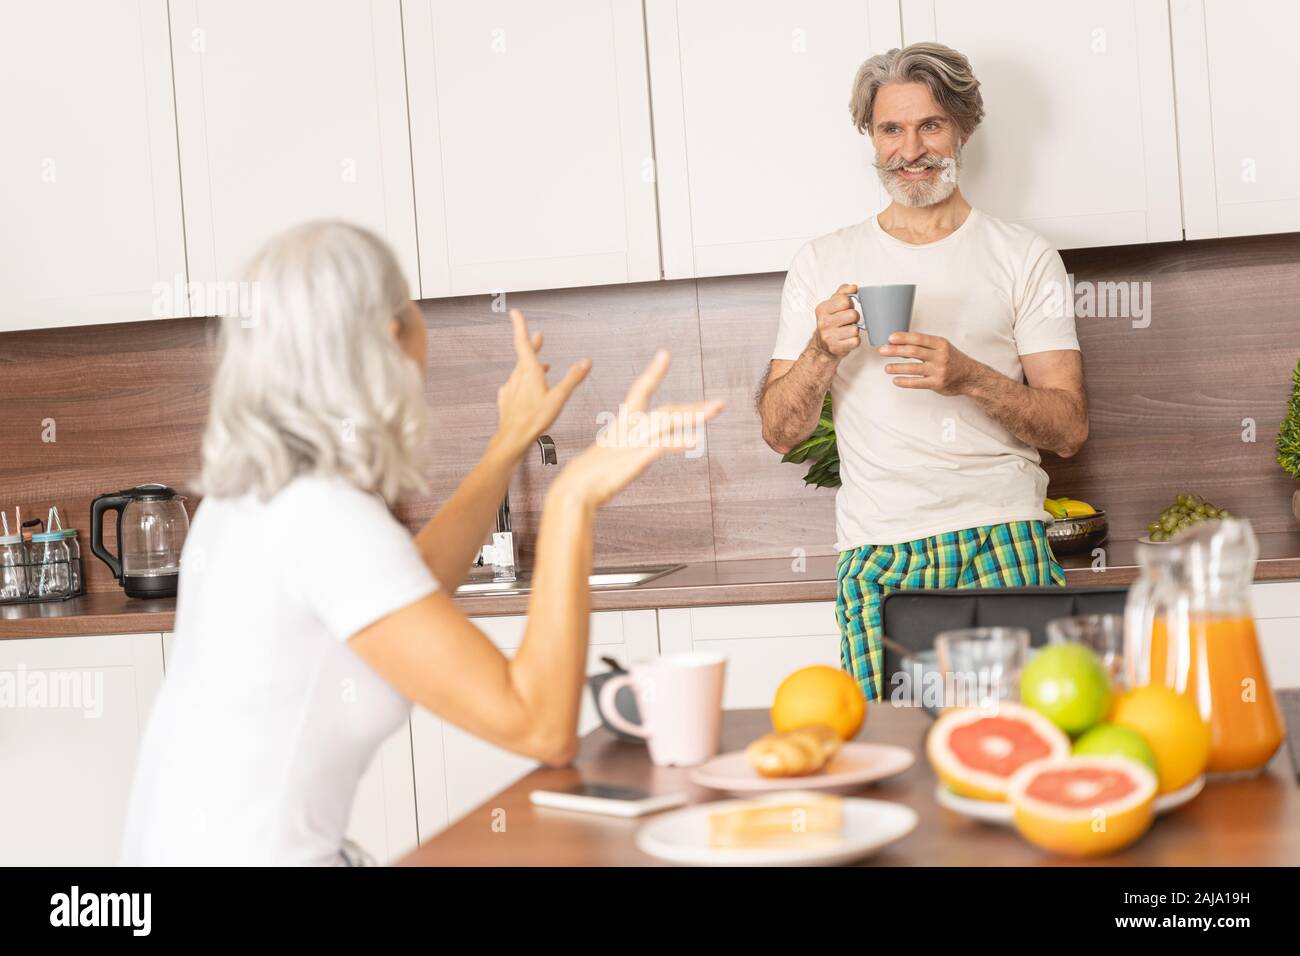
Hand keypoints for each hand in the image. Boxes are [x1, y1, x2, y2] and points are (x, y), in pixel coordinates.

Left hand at [495, 309, 590, 456]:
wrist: (512, 439)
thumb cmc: (535, 419)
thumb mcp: (559, 398)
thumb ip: (573, 379)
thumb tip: (587, 361)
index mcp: (529, 372)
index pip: (523, 343)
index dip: (520, 326)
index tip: (515, 312)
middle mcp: (517, 377)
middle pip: (523, 356)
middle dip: (532, 344)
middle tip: (539, 335)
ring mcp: (510, 389)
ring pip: (520, 371)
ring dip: (530, 365)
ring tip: (543, 365)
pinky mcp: (507, 400)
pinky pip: (515, 385)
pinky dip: (524, 382)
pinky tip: (527, 389)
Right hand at [550, 350, 723, 507]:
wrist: (574, 489)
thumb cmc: (588, 478)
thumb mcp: (609, 458)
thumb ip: (625, 451)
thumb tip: (636, 453)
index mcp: (621, 424)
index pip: (640, 391)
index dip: (653, 373)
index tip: (665, 354)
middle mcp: (629, 427)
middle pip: (667, 410)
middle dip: (694, 407)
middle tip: (721, 404)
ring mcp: (633, 441)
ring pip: (669, 420)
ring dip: (695, 414)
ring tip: (718, 409)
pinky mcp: (635, 458)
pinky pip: (661, 446)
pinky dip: (678, 442)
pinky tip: (695, 440)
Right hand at [810, 284, 861, 358]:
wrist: (822, 347)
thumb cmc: (830, 324)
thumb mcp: (832, 305)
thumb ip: (843, 293)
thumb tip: (854, 287)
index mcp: (822, 309)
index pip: (845, 300)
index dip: (849, 304)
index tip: (844, 310)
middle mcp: (823, 322)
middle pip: (853, 315)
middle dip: (854, 318)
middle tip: (847, 322)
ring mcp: (828, 336)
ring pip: (855, 329)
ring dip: (854, 330)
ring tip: (846, 331)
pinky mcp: (835, 348)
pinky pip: (856, 341)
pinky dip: (854, 341)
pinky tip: (847, 340)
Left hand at [878, 331, 981, 395]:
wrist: (970, 376)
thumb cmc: (953, 360)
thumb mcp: (942, 347)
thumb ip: (924, 346)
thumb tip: (900, 346)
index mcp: (940, 344)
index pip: (919, 338)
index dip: (903, 337)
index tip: (890, 338)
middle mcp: (940, 356)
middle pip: (913, 351)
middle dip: (895, 350)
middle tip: (882, 351)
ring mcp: (938, 370)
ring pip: (913, 368)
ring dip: (897, 367)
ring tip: (887, 368)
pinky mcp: (937, 383)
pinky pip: (917, 383)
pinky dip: (904, 382)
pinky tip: (896, 380)